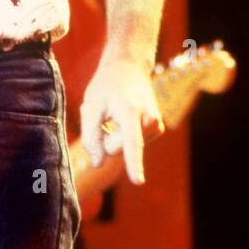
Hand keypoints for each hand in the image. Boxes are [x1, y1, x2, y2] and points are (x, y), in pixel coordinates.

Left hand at [80, 51, 163, 184]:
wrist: (130, 67)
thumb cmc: (106, 86)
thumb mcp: (91, 105)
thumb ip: (90, 136)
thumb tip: (98, 164)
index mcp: (130, 111)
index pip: (130, 143)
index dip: (133, 164)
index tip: (138, 182)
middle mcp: (149, 119)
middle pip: (118, 149)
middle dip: (106, 138)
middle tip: (107, 114)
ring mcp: (156, 124)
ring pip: (125, 148)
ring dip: (116, 135)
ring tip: (118, 112)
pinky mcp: (157, 129)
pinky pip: (132, 145)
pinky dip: (125, 135)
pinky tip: (126, 117)